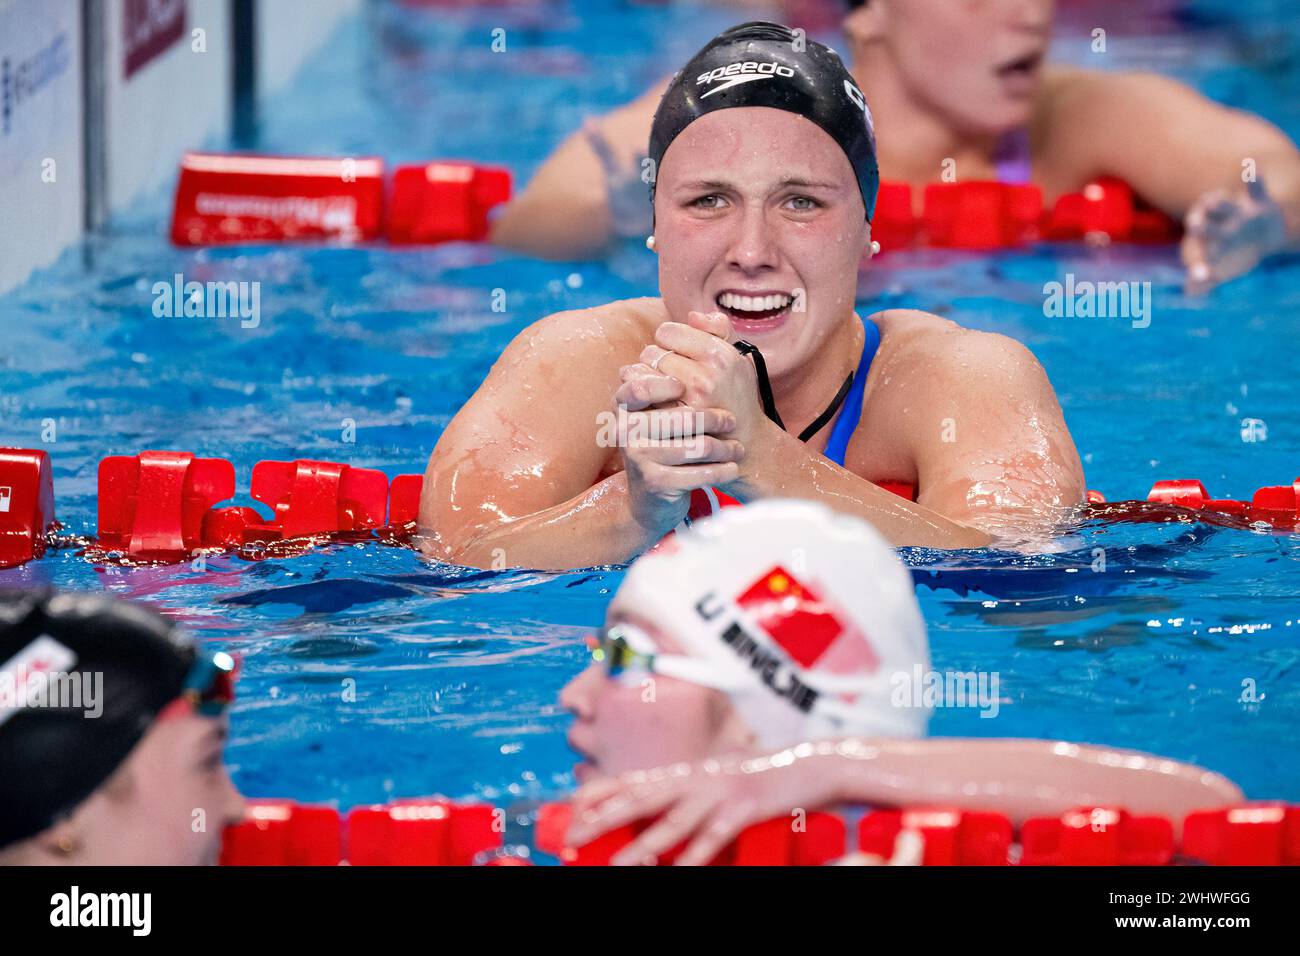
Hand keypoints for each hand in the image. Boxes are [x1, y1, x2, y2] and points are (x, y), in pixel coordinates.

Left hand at [566, 745, 843, 865]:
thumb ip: (688, 794)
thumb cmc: (762, 777)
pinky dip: (693, 858)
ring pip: (670, 825)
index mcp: (686, 771)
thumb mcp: (718, 779)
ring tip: (614, 866)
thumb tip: (657, 818)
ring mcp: (719, 793)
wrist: (811, 764)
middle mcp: (696, 777)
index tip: (571, 810)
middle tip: (574, 836)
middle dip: (603, 818)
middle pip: (639, 798)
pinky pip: (713, 839)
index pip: (631, 779)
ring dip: (640, 849)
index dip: (599, 793)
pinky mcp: (743, 809)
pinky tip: (676, 874)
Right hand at [612, 368, 742, 535]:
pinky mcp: (655, 483)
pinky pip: (698, 473)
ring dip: (724, 448)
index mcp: (626, 404)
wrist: (651, 497)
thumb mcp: (669, 403)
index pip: (640, 385)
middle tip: (732, 422)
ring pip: (696, 446)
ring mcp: (638, 457)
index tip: (689, 389)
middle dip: (715, 420)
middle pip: (679, 417)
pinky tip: (731, 468)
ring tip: (737, 449)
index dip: (666, 384)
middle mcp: (626, 429)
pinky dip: (721, 471)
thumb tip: (702, 315)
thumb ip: (689, 354)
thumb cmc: (667, 440)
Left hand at [641, 311, 768, 442]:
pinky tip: (654, 402)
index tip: (675, 350)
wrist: (744, 437)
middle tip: (667, 371)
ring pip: (642, 376)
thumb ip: (718, 328)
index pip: (665, 332)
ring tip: (661, 387)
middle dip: (655, 360)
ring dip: (646, 380)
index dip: (668, 339)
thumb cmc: (737, 391)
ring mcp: (688, 402)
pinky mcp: (676, 423)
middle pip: (650, 353)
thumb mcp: (738, 355)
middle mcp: (703, 377)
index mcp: (718, 354)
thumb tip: (691, 316)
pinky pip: (642, 401)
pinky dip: (642, 399)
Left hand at [1181, 177, 1287, 293]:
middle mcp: (1214, 221)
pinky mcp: (1258, 202)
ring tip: (1212, 200)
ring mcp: (1236, 211)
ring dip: (1218, 203)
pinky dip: (1255, 180)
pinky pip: (1256, 188)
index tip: (1201, 276)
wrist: (1262, 235)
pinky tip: (1253, 171)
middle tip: (1193, 226)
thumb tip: (1190, 294)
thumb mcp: (1222, 267)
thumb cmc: (1232, 252)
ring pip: (1224, 205)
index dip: (1197, 264)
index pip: (1194, 249)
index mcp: (1201, 238)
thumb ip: (1206, 279)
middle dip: (1199, 224)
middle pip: (1203, 222)